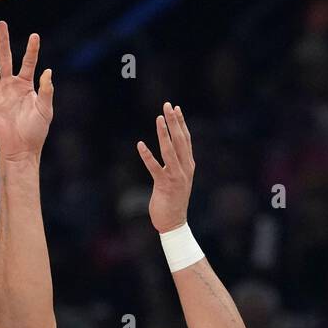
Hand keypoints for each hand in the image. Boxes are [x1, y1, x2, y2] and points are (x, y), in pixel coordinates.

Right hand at [0, 20, 52, 160]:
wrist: (21, 149)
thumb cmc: (36, 131)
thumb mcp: (45, 109)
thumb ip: (46, 90)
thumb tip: (48, 71)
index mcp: (26, 85)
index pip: (28, 62)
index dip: (32, 49)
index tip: (35, 36)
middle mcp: (10, 85)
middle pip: (5, 58)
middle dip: (3, 42)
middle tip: (1, 24)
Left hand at [137, 101, 194, 233]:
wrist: (174, 223)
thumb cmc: (173, 200)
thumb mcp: (178, 179)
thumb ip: (176, 164)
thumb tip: (171, 150)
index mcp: (188, 165)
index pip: (186, 139)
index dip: (181, 123)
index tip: (175, 108)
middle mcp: (185, 169)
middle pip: (180, 140)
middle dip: (174, 121)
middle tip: (167, 105)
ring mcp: (176, 177)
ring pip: (170, 150)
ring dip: (164, 133)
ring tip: (158, 118)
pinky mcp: (164, 185)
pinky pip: (155, 167)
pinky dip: (147, 155)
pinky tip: (140, 145)